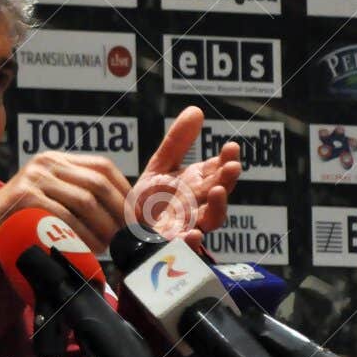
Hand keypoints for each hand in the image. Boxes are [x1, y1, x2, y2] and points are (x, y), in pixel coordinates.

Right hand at [0, 151, 130, 254]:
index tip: (136, 217)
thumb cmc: (24, 224)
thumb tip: (128, 214)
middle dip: (118, 213)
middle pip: (97, 183)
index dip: (125, 192)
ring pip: (85, 200)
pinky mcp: (25, 197)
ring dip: (103, 227)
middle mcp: (46, 162)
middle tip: (125, 236)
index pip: (102, 166)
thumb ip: (81, 199)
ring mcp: (34, 178)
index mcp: (56, 160)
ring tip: (107, 245)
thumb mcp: (53, 200)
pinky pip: (65, 217)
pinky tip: (89, 249)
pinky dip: (82, 236)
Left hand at [129, 106, 241, 246]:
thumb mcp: (161, 166)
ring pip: (208, 219)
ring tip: (218, 190)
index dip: (225, 160)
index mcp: (196, 186)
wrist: (124, 230)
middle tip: (233, 166)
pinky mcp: (170, 245)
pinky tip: (192, 235)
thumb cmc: (149, 199)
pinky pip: (184, 247)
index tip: (230, 146)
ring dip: (217, 207)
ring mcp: (186, 226)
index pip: (216, 170)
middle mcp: (196, 205)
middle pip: (216, 193)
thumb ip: (177, 142)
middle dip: (226, 179)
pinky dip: (190, 243)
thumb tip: (196, 110)